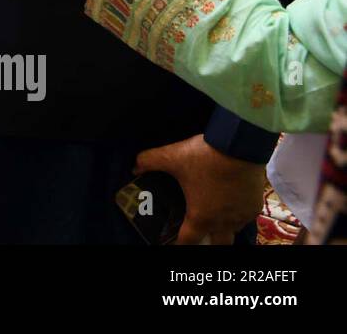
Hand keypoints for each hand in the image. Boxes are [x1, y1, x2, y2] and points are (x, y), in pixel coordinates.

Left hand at [135, 135, 265, 243]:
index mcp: (201, 216)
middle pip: (218, 244)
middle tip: (200, 236)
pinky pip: (246, 217)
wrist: (239, 146)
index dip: (178, 244)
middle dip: (209, 243)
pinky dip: (237, 214)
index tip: (173, 244)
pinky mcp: (255, 205)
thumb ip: (148, 161)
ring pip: (233, 230)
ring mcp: (242, 215)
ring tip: (215, 217)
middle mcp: (223, 221)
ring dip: (224, 227)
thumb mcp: (171, 156)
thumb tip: (134, 166)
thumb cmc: (204, 157)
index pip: (188, 241)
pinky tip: (231, 204)